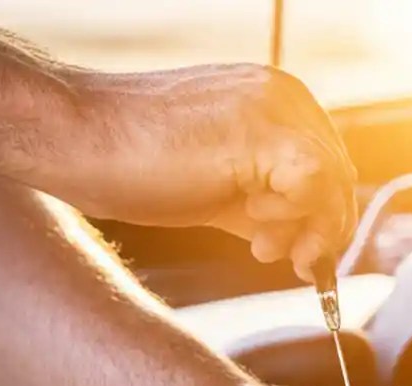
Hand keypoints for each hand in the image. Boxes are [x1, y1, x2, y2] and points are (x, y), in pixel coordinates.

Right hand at [61, 64, 357, 281]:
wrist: (72, 140)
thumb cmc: (130, 164)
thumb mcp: (217, 190)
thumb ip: (265, 207)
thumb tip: (308, 245)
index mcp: (274, 101)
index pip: (328, 167)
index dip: (322, 218)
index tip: (300, 256)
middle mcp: (283, 95)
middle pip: (338, 176)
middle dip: (322, 231)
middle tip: (294, 264)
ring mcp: (275, 107)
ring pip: (334, 181)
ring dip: (310, 231)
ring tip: (263, 250)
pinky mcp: (263, 131)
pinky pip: (316, 182)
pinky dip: (297, 217)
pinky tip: (256, 232)